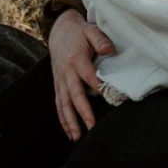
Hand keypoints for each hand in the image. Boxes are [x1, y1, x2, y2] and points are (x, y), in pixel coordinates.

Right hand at [49, 8, 116, 140]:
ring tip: (77, 137)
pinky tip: (70, 133)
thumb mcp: (91, 30)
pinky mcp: (58, 85)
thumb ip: (100, 39)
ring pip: (63, 104)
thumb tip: (109, 50)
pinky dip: (63, 119)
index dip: (98, 86)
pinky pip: (59, 104)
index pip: (88, 75)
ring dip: (70, 121)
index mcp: (76, 59)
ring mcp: (60, 80)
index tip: (108, 96)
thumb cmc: (79, 31)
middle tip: (91, 126)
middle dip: (82, 112)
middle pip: (74, 94)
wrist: (58, 30)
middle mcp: (66, 72)